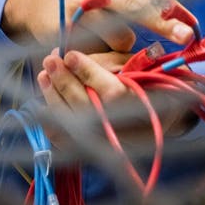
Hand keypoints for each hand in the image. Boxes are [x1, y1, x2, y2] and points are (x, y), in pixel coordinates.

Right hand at [1, 0, 193, 51]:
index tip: (195, 27)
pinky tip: (91, 49)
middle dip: (166, 24)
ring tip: (108, 42)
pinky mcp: (66, 28)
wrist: (34, 0)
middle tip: (186, 38)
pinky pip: (98, 51)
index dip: (175, 10)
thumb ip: (140, 1)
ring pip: (120, 35)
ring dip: (125, 47)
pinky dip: (102, 56)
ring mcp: (81, 6)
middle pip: (139, 7)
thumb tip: (181, 21)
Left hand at [37, 49, 192, 143]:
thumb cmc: (145, 84)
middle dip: (64, 80)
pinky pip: (64, 139)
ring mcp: (104, 142)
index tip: (70, 54)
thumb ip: (104, 63)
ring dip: (53, 97)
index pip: (108, 89)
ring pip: (71, 123)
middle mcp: (120, 128)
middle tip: (50, 60)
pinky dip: (51, 120)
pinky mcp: (90, 150)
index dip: (86, 70)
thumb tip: (71, 58)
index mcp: (137, 107)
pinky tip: (43, 100)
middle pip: (85, 105)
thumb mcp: (132, 66)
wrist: (160, 119)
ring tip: (44, 75)